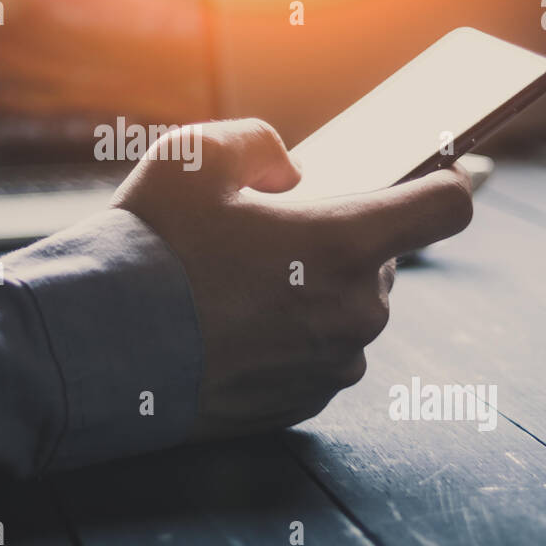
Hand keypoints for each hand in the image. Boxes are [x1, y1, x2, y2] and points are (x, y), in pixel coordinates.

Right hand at [112, 118, 473, 439]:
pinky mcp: (303, 403)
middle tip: (273, 239)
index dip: (443, 185)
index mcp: (344, 243)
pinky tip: (236, 331)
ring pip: (349, 315)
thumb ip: (260, 143)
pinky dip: (293, 342)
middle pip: (384, 264)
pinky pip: (320, 360)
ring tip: (242, 289)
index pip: (444, 207)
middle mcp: (354, 310)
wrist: (101, 349)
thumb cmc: (150, 248)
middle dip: (342, 245)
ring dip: (316, 296)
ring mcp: (331, 364)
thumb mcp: (194, 156)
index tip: (439, 179)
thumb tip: (292, 172)